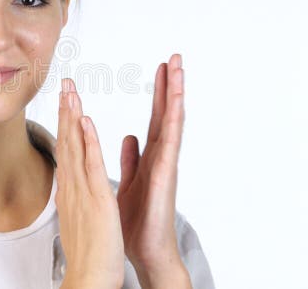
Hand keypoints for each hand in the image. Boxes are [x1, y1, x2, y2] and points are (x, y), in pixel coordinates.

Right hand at [55, 78, 123, 288]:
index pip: (68, 149)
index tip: (66, 100)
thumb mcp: (82, 216)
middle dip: (66, 111)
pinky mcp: (97, 199)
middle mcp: (73, 186)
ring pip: (76, 147)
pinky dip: (88, 142)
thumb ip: (77, 194)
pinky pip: (91, 165)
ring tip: (71, 91)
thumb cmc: (90, 252)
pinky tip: (85, 121)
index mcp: (74, 189)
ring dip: (73, 117)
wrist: (89, 277)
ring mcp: (83, 191)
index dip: (67, 122)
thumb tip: (72, 182)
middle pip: (68, 142)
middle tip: (65, 84)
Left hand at [117, 54, 190, 286]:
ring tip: (179, 69)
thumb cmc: (138, 221)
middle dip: (171, 85)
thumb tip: (129, 137)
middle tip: (175, 56)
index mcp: (151, 157)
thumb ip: (131, 160)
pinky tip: (175, 103)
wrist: (146, 250)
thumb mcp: (129, 183)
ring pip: (173, 122)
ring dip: (176, 95)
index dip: (159, 93)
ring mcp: (167, 164)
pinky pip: (170, 143)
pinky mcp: (166, 174)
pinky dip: (173, 121)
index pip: (155, 118)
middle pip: (167, 114)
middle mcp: (162, 157)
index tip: (161, 68)